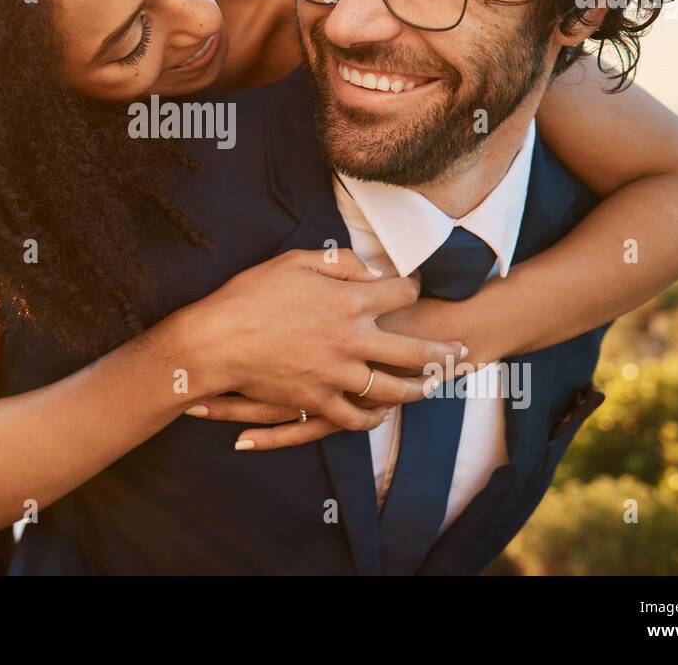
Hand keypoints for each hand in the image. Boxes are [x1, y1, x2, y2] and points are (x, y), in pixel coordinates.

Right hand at [176, 248, 464, 433]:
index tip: (414, 289)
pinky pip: (355, 417)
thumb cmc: (250, 296)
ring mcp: (337, 375)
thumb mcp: (295, 262)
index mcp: (349, 301)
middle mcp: (352, 340)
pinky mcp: (317, 401)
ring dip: (418, 388)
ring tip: (433, 387)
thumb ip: (338, 263)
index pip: (400, 294)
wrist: (216, 341)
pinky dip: (372, 417)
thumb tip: (368, 268)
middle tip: (461, 351)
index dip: (411, 289)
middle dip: (443, 350)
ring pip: (393, 388)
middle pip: (414, 350)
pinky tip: (381, 414)